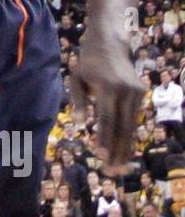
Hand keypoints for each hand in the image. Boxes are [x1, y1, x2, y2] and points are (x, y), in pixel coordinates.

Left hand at [71, 35, 141, 171]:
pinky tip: (126, 152)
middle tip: (112, 172)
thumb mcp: (76, 78)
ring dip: (126, 148)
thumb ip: (78, 101)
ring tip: (121, 169)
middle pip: (122, 126)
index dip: (104, 137)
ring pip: (131, 126)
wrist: (111, 43)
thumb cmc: (88, 63)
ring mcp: (136, 93)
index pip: (106, 118)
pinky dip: (129, 136)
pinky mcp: (141, 94)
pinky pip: (134, 119)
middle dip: (117, 151)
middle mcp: (125, 91)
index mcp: (108, 87)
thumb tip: (79, 124)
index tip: (101, 156)